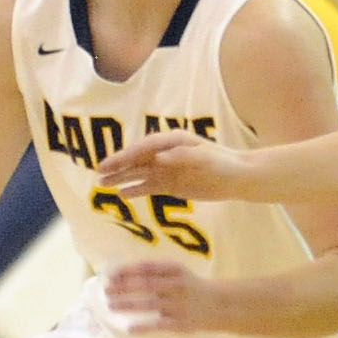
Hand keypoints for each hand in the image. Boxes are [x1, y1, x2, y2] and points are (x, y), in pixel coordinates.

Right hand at [97, 131, 241, 199]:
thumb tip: (160, 157)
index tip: (109, 164)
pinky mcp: (172, 184)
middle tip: (98, 173)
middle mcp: (166, 154)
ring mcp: (168, 169)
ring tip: (103, 185)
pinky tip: (122, 195)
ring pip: (140, 174)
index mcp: (173, 141)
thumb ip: (183, 157)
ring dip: (122, 178)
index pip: (143, 149)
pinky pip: (150, 187)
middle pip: (137, 159)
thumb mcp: (206, 159)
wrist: (239, 178)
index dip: (124, 156)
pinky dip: (136, 191)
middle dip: (118, 166)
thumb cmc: (225, 164)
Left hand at [105, 258, 219, 332]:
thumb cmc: (190, 287)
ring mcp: (179, 305)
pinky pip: (159, 325)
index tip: (109, 276)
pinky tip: (129, 328)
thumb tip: (120, 275)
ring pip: (149, 304)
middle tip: (105, 291)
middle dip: (123, 287)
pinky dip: (143, 327)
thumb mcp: (177, 273)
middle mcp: (177, 285)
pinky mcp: (181, 323)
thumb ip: (154, 272)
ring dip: (127, 304)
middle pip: (145, 285)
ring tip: (111, 306)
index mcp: (175, 270)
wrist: (220, 305)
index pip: (145, 267)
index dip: (125, 271)